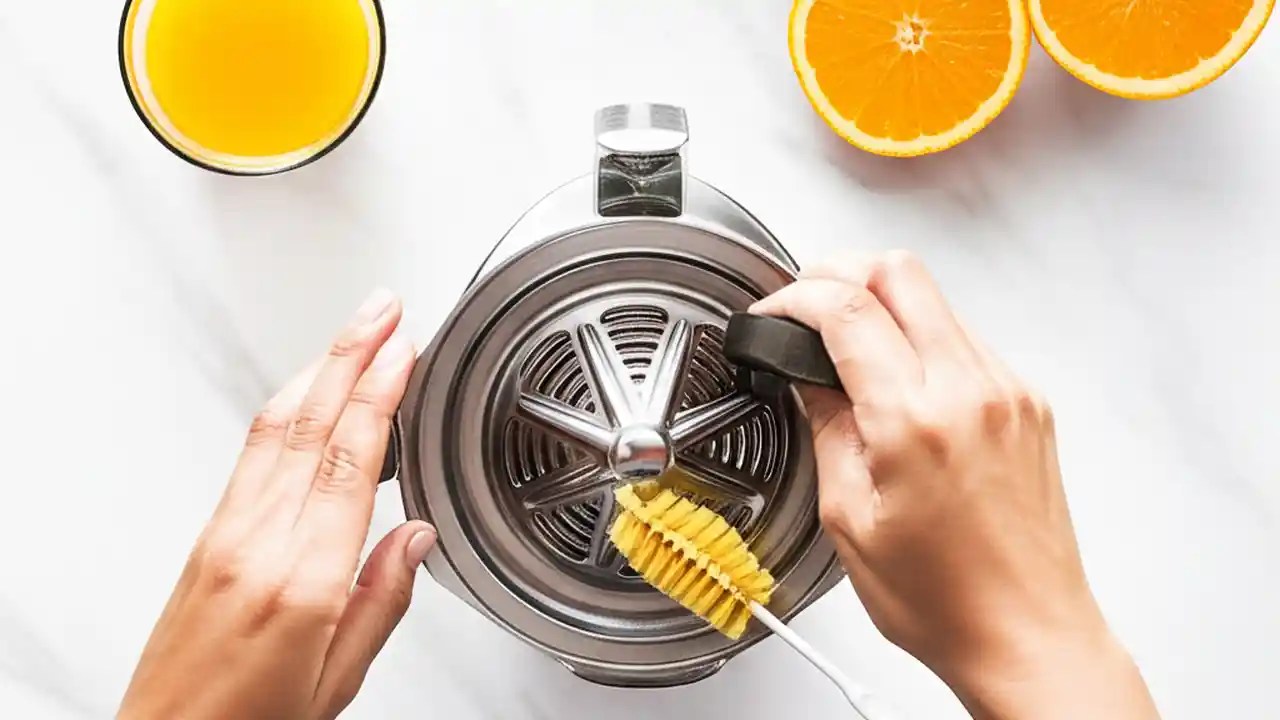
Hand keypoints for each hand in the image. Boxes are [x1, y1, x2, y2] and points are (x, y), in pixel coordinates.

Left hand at [119, 289, 433, 719]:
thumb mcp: (339, 683)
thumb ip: (382, 601)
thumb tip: (417, 536)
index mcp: (303, 580)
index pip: (351, 462)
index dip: (380, 394)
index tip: (405, 349)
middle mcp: (258, 543)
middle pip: (310, 424)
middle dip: (350, 354)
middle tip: (383, 309)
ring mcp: (227, 533)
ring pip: (276, 427)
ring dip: (319, 368)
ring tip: (355, 332)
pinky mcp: (210, 536)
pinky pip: (255, 451)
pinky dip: (290, 406)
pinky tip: (309, 390)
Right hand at [752, 252, 1157, 719]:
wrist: (1029, 635)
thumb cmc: (948, 601)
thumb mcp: (850, 519)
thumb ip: (827, 430)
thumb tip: (809, 379)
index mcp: (916, 422)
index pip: (848, 310)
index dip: (796, 298)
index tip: (774, 312)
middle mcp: (972, 393)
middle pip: (900, 271)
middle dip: (839, 271)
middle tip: (806, 302)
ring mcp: (1009, 393)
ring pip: (937, 297)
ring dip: (884, 301)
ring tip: (848, 345)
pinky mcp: (1029, 404)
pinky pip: (967, 338)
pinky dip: (923, 337)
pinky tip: (898, 377)